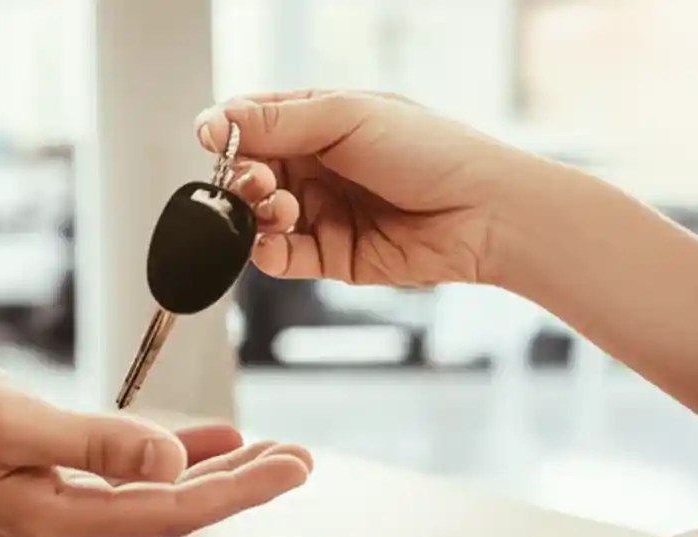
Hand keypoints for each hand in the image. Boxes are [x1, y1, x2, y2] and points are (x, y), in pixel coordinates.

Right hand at [0, 349, 311, 536]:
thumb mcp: (7, 418)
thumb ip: (95, 442)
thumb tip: (175, 459)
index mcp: (53, 518)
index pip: (172, 510)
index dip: (242, 489)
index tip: (296, 465)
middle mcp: (52, 524)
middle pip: (167, 509)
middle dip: (238, 484)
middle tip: (297, 458)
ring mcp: (36, 507)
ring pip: (139, 494)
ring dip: (200, 471)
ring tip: (256, 449)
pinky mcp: (21, 485)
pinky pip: (107, 478)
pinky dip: (148, 458)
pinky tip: (174, 439)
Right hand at [195, 90, 543, 287]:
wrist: (483, 212)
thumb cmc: (431, 152)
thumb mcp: (347, 117)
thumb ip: (279, 121)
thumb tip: (216, 120)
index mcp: (320, 120)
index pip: (254, 122)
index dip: (228, 132)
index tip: (215, 139)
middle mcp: (318, 165)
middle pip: (249, 171)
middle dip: (242, 176)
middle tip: (257, 178)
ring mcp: (324, 210)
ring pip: (260, 216)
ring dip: (256, 213)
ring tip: (281, 206)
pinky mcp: (333, 255)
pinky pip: (282, 257)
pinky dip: (268, 252)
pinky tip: (275, 241)